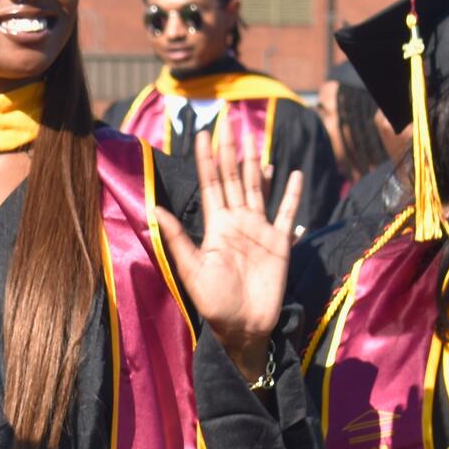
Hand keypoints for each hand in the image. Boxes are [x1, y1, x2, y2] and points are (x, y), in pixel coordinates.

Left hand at [154, 123, 304, 379]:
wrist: (244, 326)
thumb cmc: (214, 303)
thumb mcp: (192, 269)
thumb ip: (177, 238)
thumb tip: (154, 210)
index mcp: (216, 226)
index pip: (211, 184)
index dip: (207, 159)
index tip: (203, 134)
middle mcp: (237, 222)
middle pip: (234, 179)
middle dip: (231, 151)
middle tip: (229, 122)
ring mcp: (259, 230)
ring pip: (257, 188)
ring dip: (256, 164)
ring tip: (255, 139)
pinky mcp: (279, 242)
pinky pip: (286, 213)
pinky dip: (291, 195)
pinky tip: (294, 175)